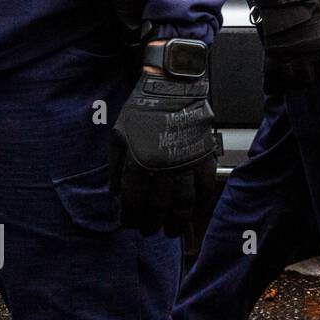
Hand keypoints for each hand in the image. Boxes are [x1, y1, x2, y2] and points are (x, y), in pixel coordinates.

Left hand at [109, 67, 217, 236]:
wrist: (173, 88)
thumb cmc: (142, 109)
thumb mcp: (118, 135)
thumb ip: (115, 166)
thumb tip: (114, 191)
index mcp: (138, 162)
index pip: (134, 200)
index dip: (131, 217)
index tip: (129, 224)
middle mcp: (163, 167)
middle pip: (158, 207)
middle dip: (152, 223)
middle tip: (150, 231)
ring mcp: (186, 164)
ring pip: (183, 203)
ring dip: (176, 222)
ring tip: (172, 231)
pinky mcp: (204, 157)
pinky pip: (205, 188)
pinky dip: (202, 204)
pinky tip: (196, 214)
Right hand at [256, 0, 319, 94]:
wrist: (291, 1)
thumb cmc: (311, 11)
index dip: (319, 72)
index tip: (314, 70)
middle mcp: (307, 57)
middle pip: (308, 79)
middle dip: (305, 77)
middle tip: (300, 74)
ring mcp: (290, 56)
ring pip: (292, 79)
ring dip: (290, 79)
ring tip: (288, 76)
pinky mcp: (273, 54)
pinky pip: (272, 74)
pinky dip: (273, 81)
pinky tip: (273, 82)